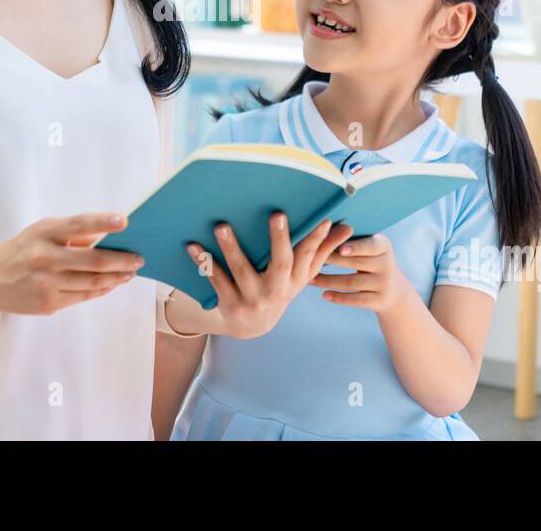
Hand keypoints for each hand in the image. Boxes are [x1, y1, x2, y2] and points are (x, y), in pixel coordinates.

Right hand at [0, 213, 143, 314]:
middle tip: (139, 258)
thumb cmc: (22, 250)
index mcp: (45, 233)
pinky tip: (111, 284)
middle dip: (122, 260)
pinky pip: (83, 297)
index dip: (102, 222)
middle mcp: (46, 258)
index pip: (79, 225)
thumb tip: (109, 237)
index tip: (125, 220)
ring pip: (93, 282)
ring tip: (130, 272)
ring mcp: (47, 283)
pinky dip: (101, 290)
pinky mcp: (48, 304)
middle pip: (93, 261)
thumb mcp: (42, 232)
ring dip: (117, 277)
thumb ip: (73, 233)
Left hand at [185, 212, 352, 339]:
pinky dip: (204, 262)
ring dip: (232, 247)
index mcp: (296, 279)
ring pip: (243, 270)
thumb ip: (321, 250)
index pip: (309, 255)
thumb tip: (347, 228)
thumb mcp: (300, 275)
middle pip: (281, 262)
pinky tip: (193, 245)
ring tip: (222, 225)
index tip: (323, 219)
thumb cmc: (278, 288)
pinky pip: (216, 279)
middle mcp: (277, 290)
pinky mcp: (231, 304)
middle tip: (277, 215)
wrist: (250, 326)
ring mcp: (253, 299)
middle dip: (280, 239)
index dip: (317, 238)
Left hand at [309, 233, 412, 314]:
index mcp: (384, 246)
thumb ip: (353, 240)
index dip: (356, 248)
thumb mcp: (370, 249)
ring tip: (309, 279)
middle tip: (310, 258)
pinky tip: (324, 295)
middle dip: (332, 260)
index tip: (340, 248)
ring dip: (328, 281)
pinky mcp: (380, 301)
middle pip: (355, 263)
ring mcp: (385, 284)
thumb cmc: (371, 261)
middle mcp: (387, 264)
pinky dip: (339, 297)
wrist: (394, 290)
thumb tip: (322, 228)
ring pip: (352, 282)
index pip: (370, 245)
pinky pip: (356, 299)